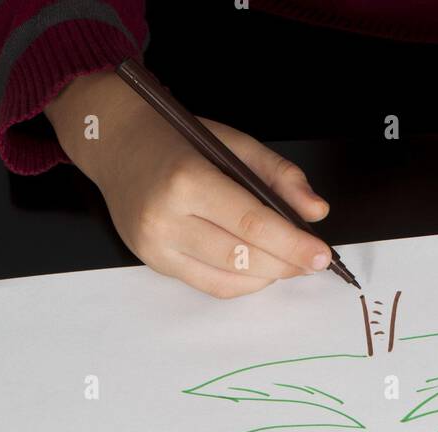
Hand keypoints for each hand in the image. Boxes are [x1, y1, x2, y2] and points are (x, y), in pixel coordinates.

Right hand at [46, 72, 331, 296]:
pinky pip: (211, 286)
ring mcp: (157, 246)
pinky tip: (260, 269)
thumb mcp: (231, 141)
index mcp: (187, 179)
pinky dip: (244, 282)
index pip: (252, 223)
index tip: (321, 255)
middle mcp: (167, 218)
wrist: (116, 144)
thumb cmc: (176, 139)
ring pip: (229, 279)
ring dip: (268, 275)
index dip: (292, 244)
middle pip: (242, 257)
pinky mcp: (155, 263)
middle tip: (312, 259)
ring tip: (288, 262)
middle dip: (286, 263)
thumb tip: (316, 211)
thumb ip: (278, 175)